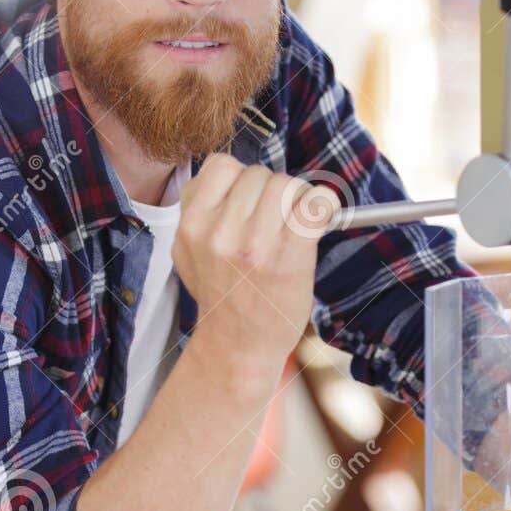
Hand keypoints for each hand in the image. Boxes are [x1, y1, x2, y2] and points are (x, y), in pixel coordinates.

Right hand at [173, 154, 331, 368]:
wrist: (238, 346)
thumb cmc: (220, 294)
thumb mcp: (188, 252)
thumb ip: (199, 210)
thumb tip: (229, 172)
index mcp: (192, 225)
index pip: (222, 165)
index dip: (239, 179)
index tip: (247, 202)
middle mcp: (220, 233)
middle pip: (260, 174)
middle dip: (271, 192)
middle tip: (274, 221)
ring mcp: (256, 245)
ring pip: (287, 185)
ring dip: (297, 200)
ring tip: (292, 226)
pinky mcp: (290, 256)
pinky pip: (315, 204)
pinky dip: (323, 205)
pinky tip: (318, 220)